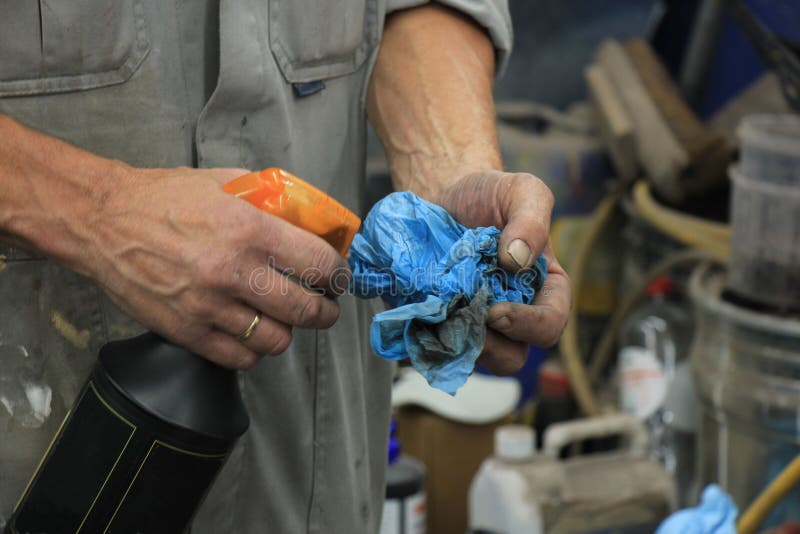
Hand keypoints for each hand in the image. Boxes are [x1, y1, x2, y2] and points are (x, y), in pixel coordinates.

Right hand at [79, 165, 349, 368]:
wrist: (105, 221)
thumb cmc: (164, 198)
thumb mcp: (228, 183)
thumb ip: (272, 203)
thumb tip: (309, 220)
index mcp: (251, 230)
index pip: (320, 265)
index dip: (338, 276)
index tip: (337, 279)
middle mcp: (234, 272)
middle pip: (306, 311)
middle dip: (325, 312)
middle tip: (324, 307)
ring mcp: (210, 306)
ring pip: (276, 341)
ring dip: (288, 332)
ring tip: (284, 319)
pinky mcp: (188, 331)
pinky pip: (240, 357)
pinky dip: (254, 350)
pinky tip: (252, 332)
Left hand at [434, 170, 570, 374]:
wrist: (445, 193)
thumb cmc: (492, 195)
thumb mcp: (524, 191)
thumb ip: (532, 221)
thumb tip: (517, 260)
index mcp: (544, 290)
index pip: (549, 325)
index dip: (529, 326)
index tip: (498, 311)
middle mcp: (513, 315)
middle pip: (512, 357)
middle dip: (490, 347)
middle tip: (465, 320)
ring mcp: (476, 323)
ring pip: (472, 357)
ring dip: (455, 344)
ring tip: (438, 316)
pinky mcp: (441, 323)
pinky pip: (436, 347)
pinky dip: (426, 337)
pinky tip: (417, 314)